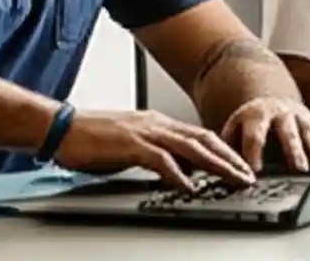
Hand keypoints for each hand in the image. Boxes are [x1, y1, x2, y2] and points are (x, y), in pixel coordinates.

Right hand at [55, 109, 255, 191]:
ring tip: (233, 178)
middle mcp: (158, 124)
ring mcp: (145, 132)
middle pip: (204, 140)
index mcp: (159, 123)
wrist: (61, 127)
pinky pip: (160, 159)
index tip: (240, 165)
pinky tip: (190, 185)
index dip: (223, 150)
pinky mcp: (130, 144)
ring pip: (191, 148)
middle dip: (229, 158)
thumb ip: (156, 152)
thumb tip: (178, 169)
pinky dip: (178, 173)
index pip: (200, 136)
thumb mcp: (133, 144)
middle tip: (248, 175)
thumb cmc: (92, 137)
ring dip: (216, 165)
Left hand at [220, 98, 309, 174]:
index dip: (255, 153)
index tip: (257, 171)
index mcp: (256, 115)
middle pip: (287, 132)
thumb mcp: (233, 128)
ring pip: (308, 131)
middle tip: (297, 168)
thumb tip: (224, 168)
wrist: (269, 100)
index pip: (255, 136)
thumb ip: (230, 146)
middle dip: (293, 151)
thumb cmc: (250, 123)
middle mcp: (280, 113)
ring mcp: (300, 115)